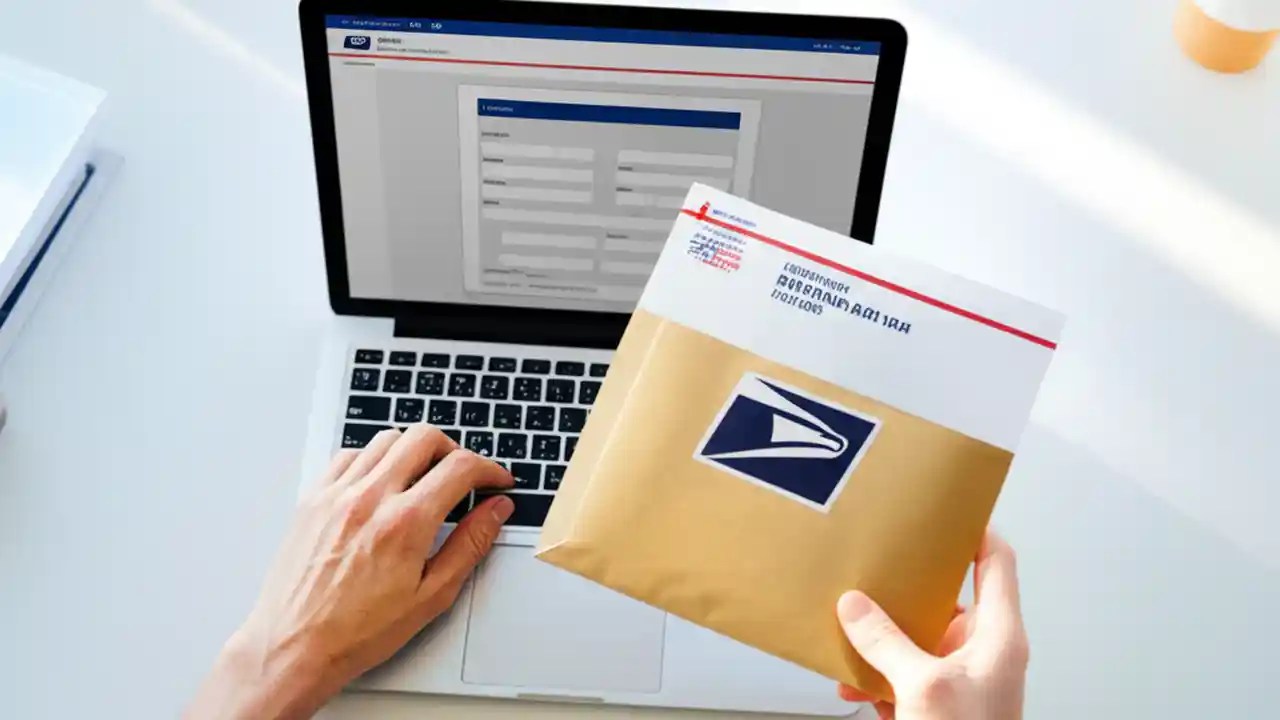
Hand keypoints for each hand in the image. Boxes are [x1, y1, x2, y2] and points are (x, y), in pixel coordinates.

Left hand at [186, 426, 513, 719]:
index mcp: (405, 523)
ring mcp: (337, 494)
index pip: (460, 467)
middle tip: (463, 474)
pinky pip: (349, 455)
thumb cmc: (357, 632)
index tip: (496, 480)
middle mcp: (370, 498)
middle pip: (424, 438)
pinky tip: (380, 483)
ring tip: (423, 477)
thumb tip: (496, 512)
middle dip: (454, 449)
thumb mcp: (431, 597)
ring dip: (414, 450)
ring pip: (386, 439)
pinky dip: (373, 459)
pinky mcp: (313, 499)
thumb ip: (469, 545)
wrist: (293, 647)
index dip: (489, 468)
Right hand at [836, 531, 1028, 719]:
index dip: (976, 530)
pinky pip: (901, 674)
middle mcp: (981, 652)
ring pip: (916, 639)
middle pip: (945, 599)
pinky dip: (875, 676)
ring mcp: (958, 678)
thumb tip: (856, 608)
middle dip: (906, 588)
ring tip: (854, 632)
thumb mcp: (924, 686)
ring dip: (880, 640)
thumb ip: (886, 644)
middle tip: (880, 567)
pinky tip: (854, 681)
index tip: (949, 509)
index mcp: (998, 636)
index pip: (996, 563)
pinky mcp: (936, 702)